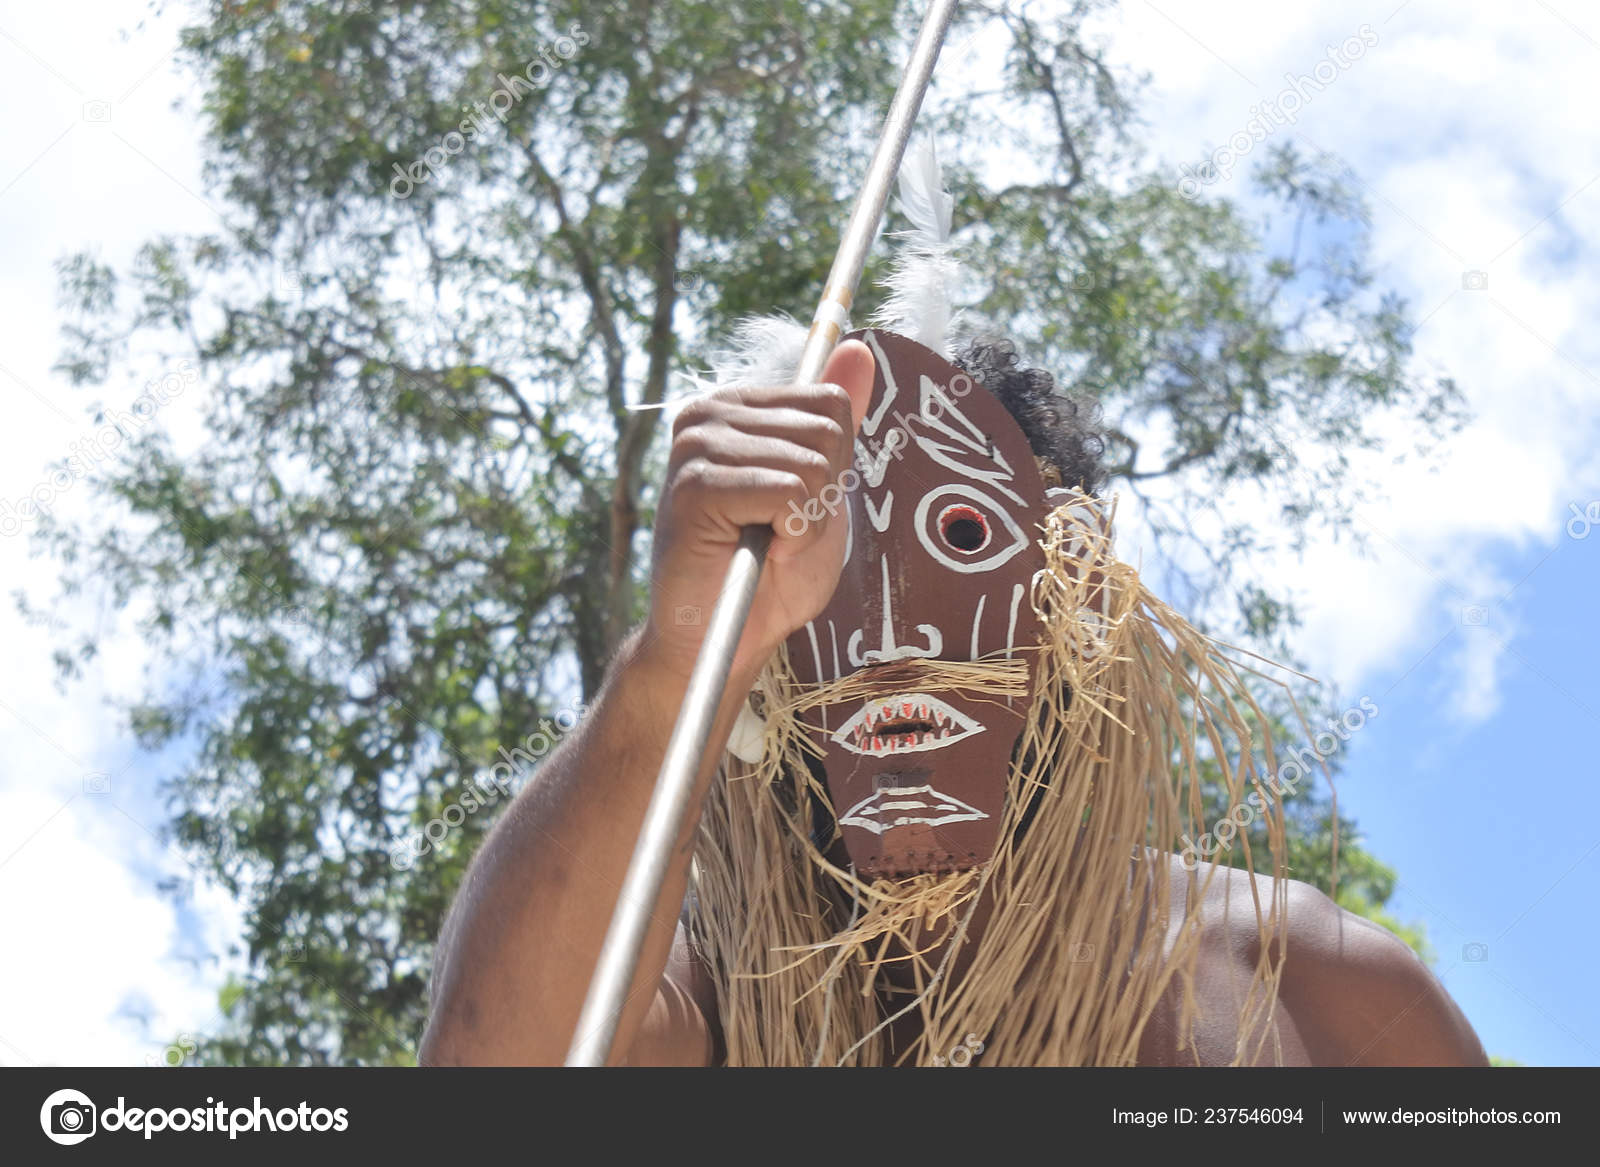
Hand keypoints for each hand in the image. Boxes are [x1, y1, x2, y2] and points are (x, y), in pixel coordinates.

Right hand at [642, 340, 874, 683]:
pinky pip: (789, 491)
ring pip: (813, 463)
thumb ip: (838, 423)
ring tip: (764, 546)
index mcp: (738, 406)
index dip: (835, 468)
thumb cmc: (773, 574)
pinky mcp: (693, 485)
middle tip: (779, 534)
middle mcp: (709, 412)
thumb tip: (860, 350)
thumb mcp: (822, 491)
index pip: (832, 403)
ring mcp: (696, 444)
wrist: (724, 639)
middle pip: (829, 428)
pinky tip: (755, 553)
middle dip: (823, 495)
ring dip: (805, 522)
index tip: (795, 507)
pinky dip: (792, 535)